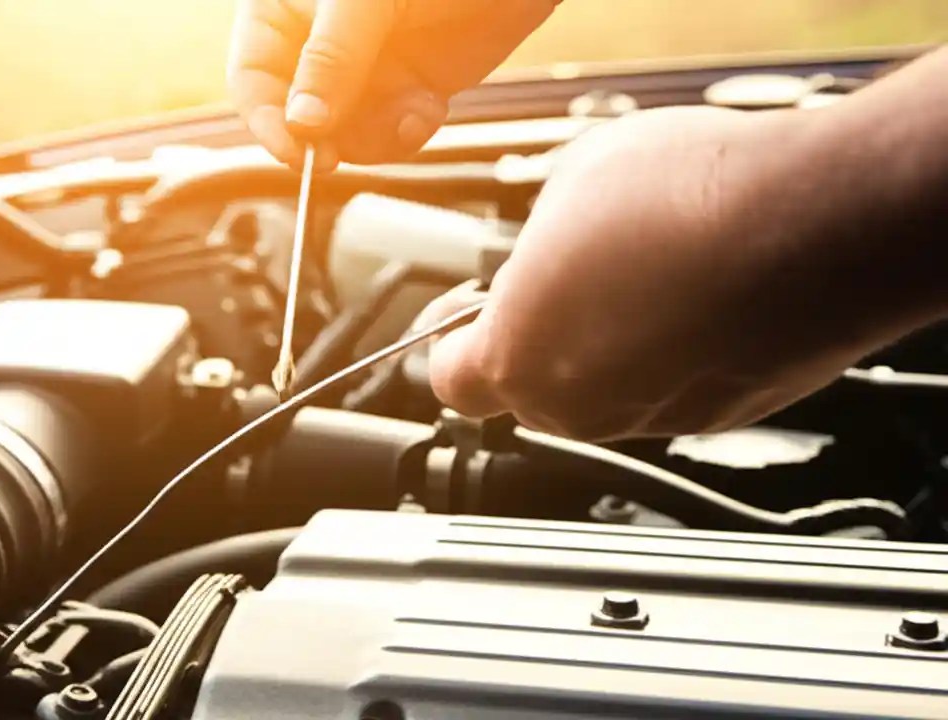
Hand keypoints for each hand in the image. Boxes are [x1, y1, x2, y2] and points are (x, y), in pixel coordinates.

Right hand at [227, 0, 558, 168]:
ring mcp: (365, 68)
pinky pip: (390, 132)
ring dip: (375, 136)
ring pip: (345, 133)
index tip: (295, 151)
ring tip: (408, 112)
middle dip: (327, 136)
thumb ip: (330, 58)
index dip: (266, 120)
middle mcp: (320, 44)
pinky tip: (428, 108)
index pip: (253, 78)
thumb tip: (301, 122)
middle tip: (340, 154)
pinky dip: (408, 131)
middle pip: (298, 117)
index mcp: (285, 9)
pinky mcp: (408, 86)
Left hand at [427, 106, 899, 441]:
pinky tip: (700, 294)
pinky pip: (672, 388)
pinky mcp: (721, 418)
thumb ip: (540, 238)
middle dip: (541, 333)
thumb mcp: (573, 183)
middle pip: (532, 384)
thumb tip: (550, 244)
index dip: (452, 342)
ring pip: (606, 390)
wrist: (816, 225)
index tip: (458, 317)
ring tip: (650, 270)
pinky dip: (675, 352)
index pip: (452, 379)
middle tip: (570, 274)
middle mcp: (578, 404)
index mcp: (516, 354)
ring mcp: (653, 418)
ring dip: (612, 342)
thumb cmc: (690, 202)